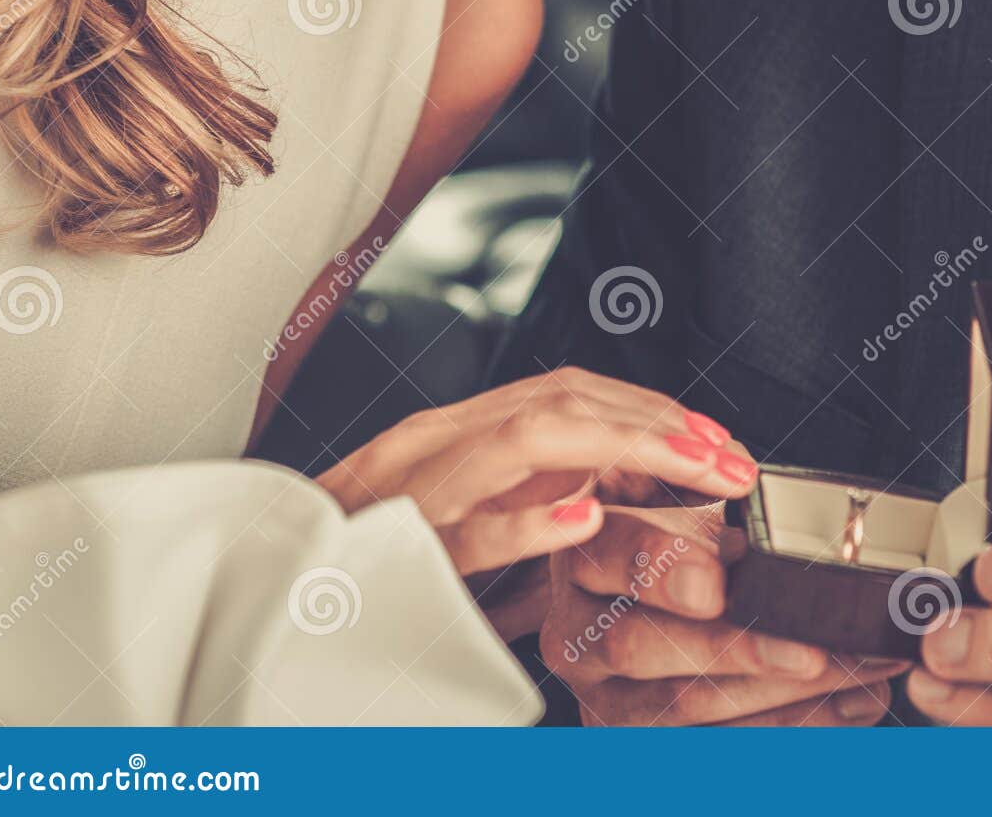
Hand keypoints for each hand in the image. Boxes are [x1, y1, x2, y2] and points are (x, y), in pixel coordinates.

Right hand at [315, 368, 757, 575]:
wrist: (260, 601)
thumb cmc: (365, 564)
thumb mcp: (459, 517)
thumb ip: (526, 495)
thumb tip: (617, 490)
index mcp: (458, 432)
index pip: (570, 391)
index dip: (651, 407)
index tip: (717, 438)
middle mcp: (436, 444)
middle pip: (563, 400)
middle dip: (660, 422)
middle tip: (731, 457)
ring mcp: (414, 494)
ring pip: (526, 439)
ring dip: (624, 445)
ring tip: (693, 467)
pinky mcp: (396, 556)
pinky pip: (464, 530)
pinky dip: (526, 521)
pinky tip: (582, 514)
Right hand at [541, 503, 906, 724]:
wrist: (638, 608)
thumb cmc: (662, 544)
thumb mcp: (669, 497)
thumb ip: (698, 480)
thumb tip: (748, 476)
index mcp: (581, 559)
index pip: (602, 559)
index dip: (657, 568)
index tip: (717, 583)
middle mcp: (578, 636)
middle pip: (640, 647)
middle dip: (735, 651)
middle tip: (809, 652)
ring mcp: (607, 697)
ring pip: (685, 706)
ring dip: (782, 695)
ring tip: (856, 671)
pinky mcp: (645, 742)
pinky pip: (720, 744)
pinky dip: (798, 726)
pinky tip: (856, 703)